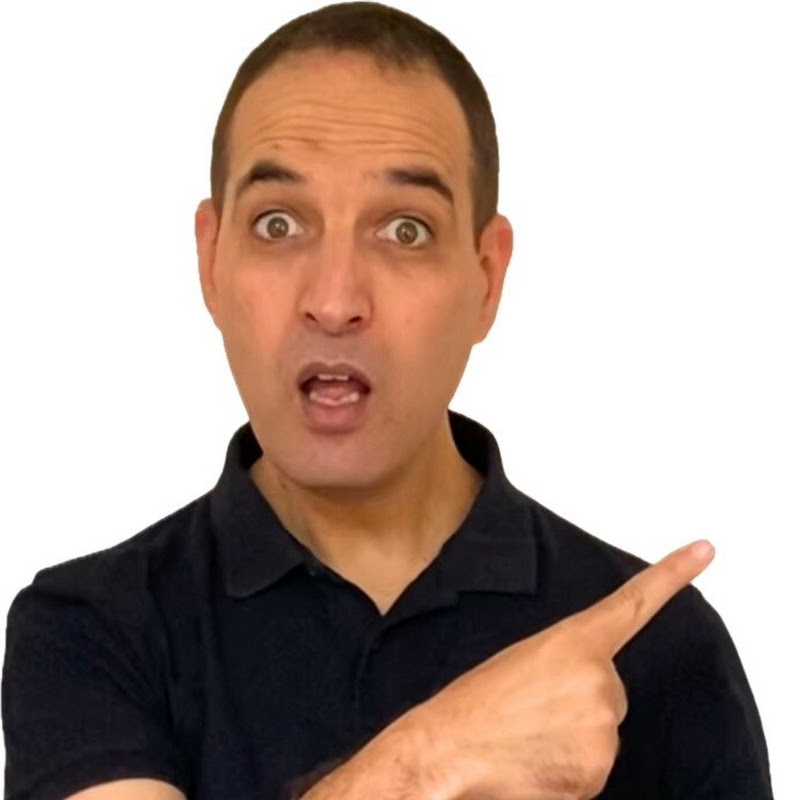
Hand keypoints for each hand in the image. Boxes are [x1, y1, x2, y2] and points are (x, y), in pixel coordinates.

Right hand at [407, 540, 715, 799]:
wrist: (445, 752)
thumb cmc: (471, 706)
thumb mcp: (518, 662)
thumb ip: (565, 661)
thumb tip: (587, 686)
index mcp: (573, 641)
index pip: (634, 602)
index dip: (673, 574)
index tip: (706, 548)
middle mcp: (598, 679)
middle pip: (610, 690)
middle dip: (579, 702)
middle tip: (533, 712)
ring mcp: (602, 726)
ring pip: (602, 731)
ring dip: (573, 739)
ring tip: (528, 739)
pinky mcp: (598, 770)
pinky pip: (594, 768)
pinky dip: (570, 771)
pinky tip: (536, 766)